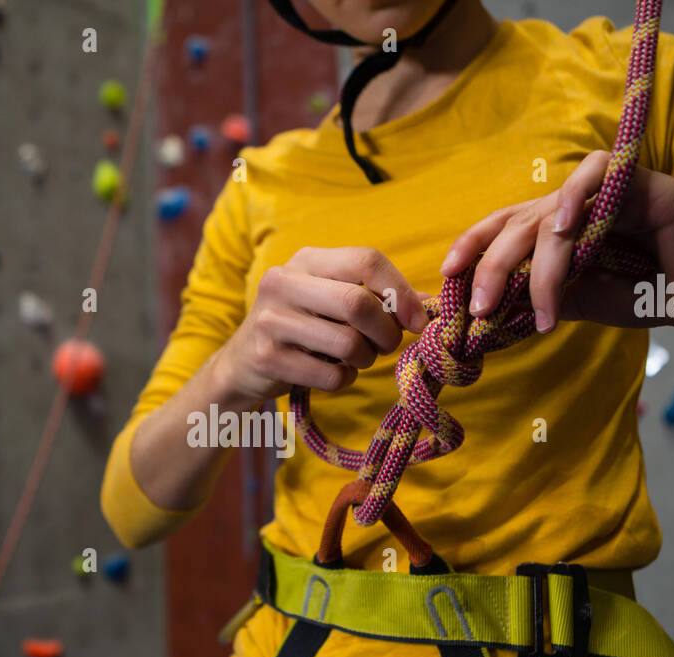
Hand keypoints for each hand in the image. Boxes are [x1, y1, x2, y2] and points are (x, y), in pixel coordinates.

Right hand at [213, 246, 430, 402]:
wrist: (242, 363)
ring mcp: (271, 320)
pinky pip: (331, 375)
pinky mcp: (267, 358)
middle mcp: (283, 282)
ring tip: (357, 358)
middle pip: (358, 303)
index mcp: (306, 260)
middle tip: (388, 345)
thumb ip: (375, 295)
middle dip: (386, 332)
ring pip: (348, 344)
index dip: (400, 291)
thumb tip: (431, 304)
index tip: (417, 321)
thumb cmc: (302, 327)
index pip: (366, 260)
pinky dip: (345, 379)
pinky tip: (334, 373)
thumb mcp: (331, 299)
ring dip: (366, 359)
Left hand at [438, 150, 673, 332]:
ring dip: (534, 256)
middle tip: (479, 307)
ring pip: (554, 208)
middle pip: (522, 220)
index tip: (447, 272)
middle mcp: (583, 202)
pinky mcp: (649, 185)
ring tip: (530, 300)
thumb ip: (542, 296)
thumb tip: (491, 304)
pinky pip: (604, 174)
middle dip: (493, 264)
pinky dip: (577, 195)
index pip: (509, 223)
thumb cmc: (647, 298)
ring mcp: (615, 189)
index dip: (475, 242)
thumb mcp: (583, 302)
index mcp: (565, 224)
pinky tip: (562, 227)